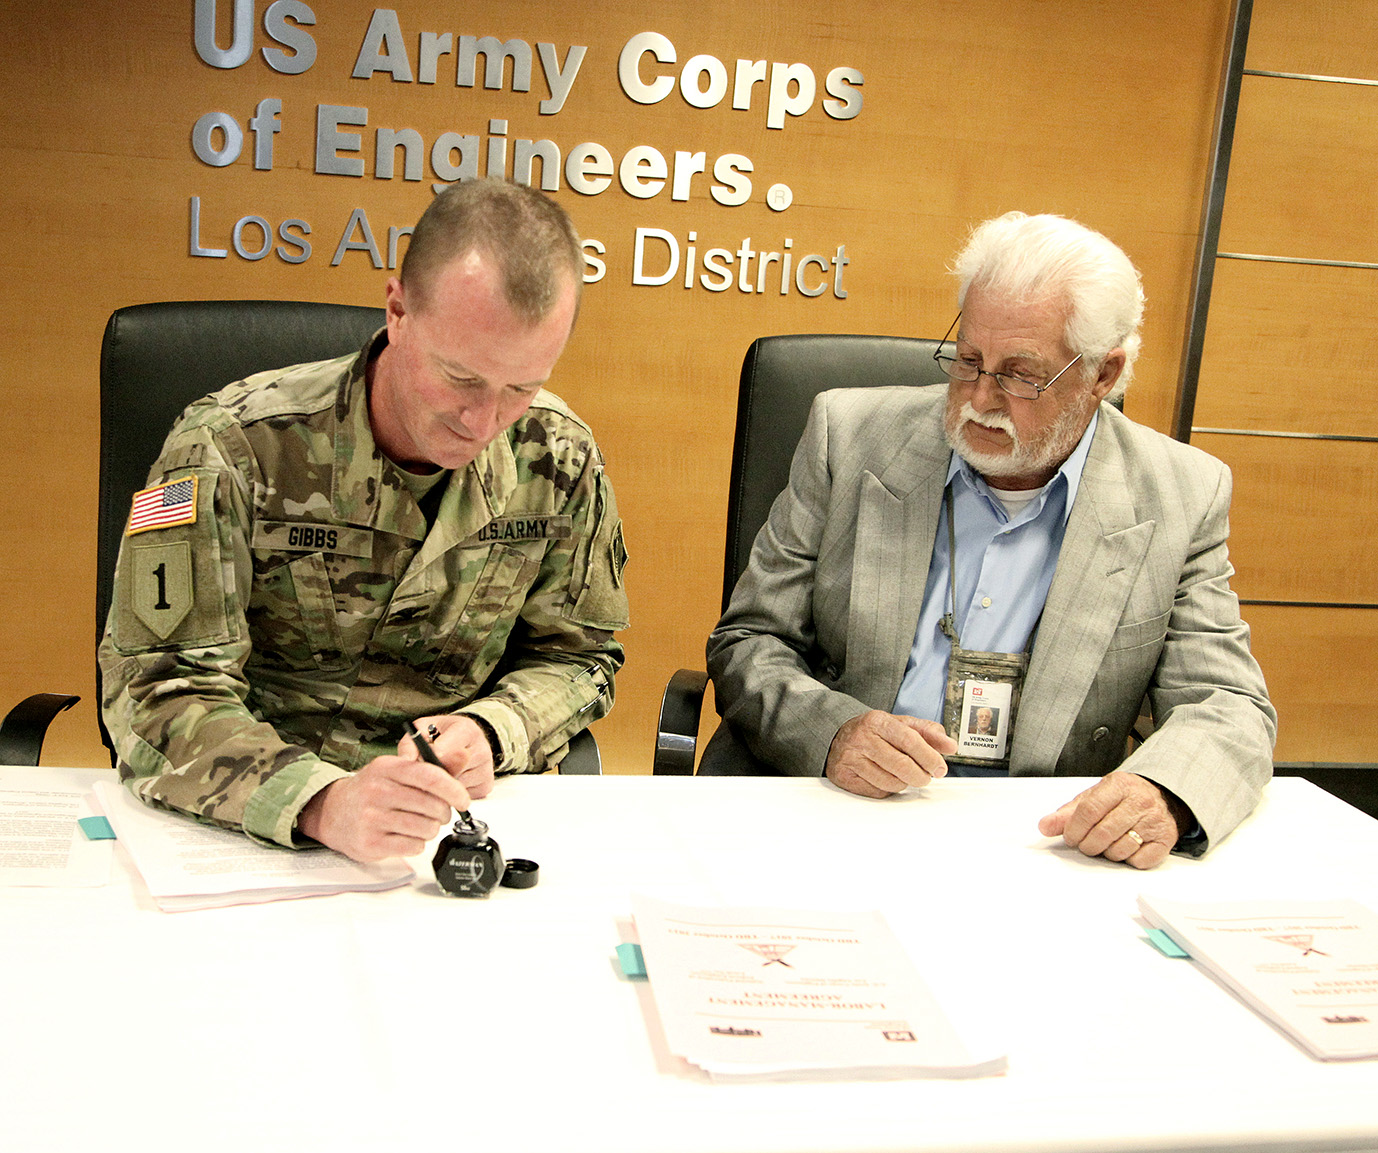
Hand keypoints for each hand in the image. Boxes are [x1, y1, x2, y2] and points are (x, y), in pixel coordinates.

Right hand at [298, 756, 471, 862]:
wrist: (332, 812)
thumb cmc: (372, 790)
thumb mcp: (397, 771)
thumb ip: (432, 767)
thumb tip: (464, 757)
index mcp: (387, 768)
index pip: (430, 777)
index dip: (454, 790)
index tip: (464, 800)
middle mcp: (377, 791)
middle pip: (432, 805)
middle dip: (443, 813)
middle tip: (439, 814)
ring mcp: (372, 818)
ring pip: (426, 828)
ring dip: (430, 829)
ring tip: (419, 824)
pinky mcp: (370, 843)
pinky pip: (414, 846)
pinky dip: (417, 843)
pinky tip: (406, 835)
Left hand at [399, 715, 496, 799]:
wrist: (463, 740)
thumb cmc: (439, 735)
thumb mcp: (422, 729)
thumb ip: (411, 742)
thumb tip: (406, 760)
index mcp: (467, 730)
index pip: (454, 748)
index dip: (438, 757)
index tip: (426, 762)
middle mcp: (482, 748)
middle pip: (456, 771)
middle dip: (437, 775)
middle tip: (423, 775)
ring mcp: (486, 768)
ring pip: (458, 787)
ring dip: (443, 786)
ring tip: (436, 775)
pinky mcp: (487, 785)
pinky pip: (464, 797)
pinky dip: (452, 794)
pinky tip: (448, 782)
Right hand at [825, 710, 956, 797]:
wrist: (838, 736)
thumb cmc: (875, 732)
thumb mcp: (902, 725)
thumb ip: (928, 733)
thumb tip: (950, 745)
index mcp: (878, 721)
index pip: (910, 740)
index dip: (929, 757)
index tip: (940, 768)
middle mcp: (862, 738)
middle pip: (901, 765)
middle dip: (920, 776)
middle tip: (926, 777)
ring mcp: (851, 758)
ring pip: (890, 782)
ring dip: (904, 783)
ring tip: (904, 775)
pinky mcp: (844, 776)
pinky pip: (877, 791)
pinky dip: (888, 789)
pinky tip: (886, 778)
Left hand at [1037, 772, 1186, 868]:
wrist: (1162, 796)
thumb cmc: (1123, 797)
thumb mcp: (1094, 797)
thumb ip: (1067, 813)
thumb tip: (1045, 826)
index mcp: (1119, 786)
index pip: (1089, 810)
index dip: (1074, 829)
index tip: (1070, 837)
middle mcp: (1140, 802)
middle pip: (1103, 832)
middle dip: (1088, 845)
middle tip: (1086, 844)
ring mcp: (1155, 821)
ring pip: (1121, 849)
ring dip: (1107, 853)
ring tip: (1107, 843)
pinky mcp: (1166, 839)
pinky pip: (1140, 861)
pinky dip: (1128, 860)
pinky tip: (1126, 848)